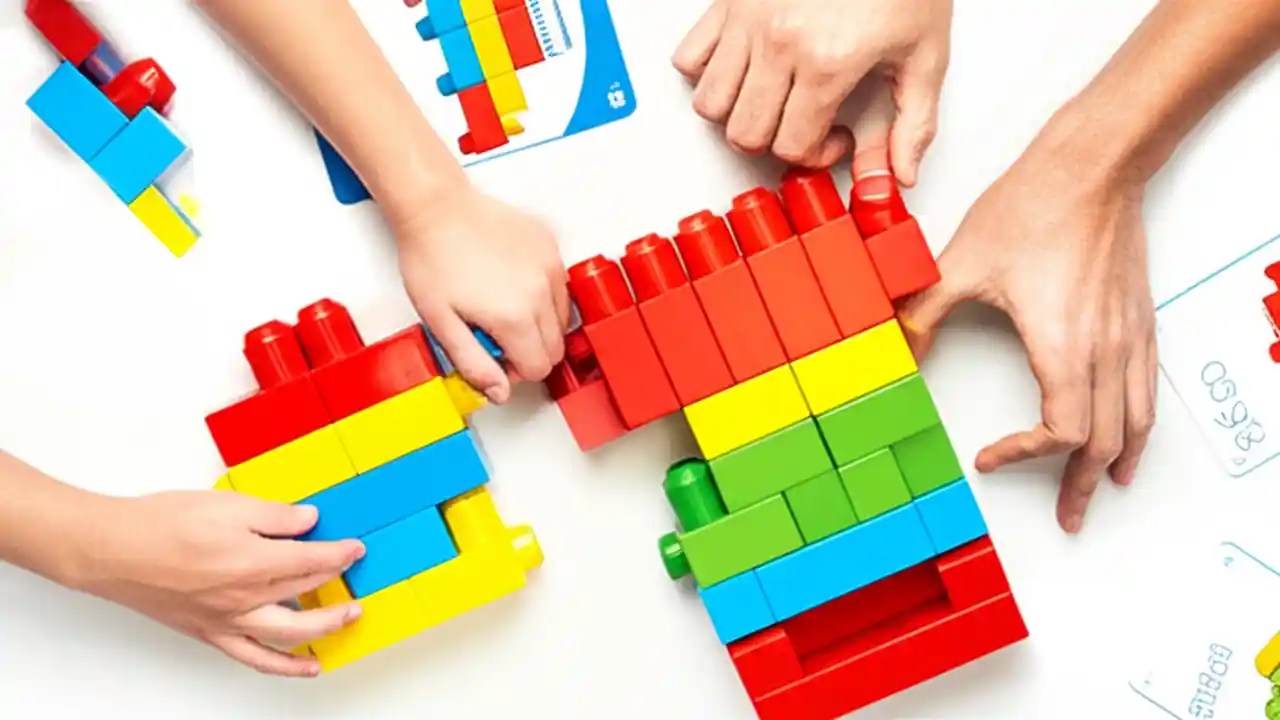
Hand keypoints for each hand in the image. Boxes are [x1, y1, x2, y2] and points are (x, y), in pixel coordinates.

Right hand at [76, 492, 364, 675]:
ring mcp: (228, 621)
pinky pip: (255, 657)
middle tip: (358, 584)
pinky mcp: (210, 633)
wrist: (113, 550)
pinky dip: (284, 666)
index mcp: (254, 563)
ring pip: (289, 636)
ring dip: (324, 631)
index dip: (340, 554)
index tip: (355, 549)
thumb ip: (276, 515)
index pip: (314, 561)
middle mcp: (245, 598)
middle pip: (307, 597)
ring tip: (346, 624)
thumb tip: (309, 519)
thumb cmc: (160, 526)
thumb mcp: (230, 505)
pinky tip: (303, 667)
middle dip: (339, 591)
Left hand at [395, 184, 569, 402]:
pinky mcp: (550, 247)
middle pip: (555, 348)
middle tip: (494, 333)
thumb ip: (474, 364)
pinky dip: (543, 294)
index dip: (514, 371)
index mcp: (514, 317)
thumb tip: (500, 392)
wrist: (437, 207)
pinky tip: (511, 281)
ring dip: (538, 324)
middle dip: (528, 350)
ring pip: (562, 319)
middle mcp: (541, 293)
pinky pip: (560, 286)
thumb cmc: (432, 258)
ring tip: (501, 305)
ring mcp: (550, 268)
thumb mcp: (441, 324)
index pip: (538, 368)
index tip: (494, 354)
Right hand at [673, 0, 951, 182]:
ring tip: (771, 99)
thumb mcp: (925, 54)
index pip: (792, 146)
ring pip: (711, 104)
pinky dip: (707, 72)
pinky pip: (689, 57)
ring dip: (738, 113)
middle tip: (804, 122)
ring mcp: (747, 21)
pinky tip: (744, 67)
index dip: (815, 154)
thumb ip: (914, 123)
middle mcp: (779, 43)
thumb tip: (898, 174)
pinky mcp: (729, 2)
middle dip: (775, 141)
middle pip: (746, 133)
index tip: (834, 136)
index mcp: (827, 62)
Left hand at [901, 127, 1156, 533]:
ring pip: (1134, 421)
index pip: (1060, 432)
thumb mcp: (959, 266)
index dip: (1027, 456)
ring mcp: (1129, 336)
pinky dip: (1139, 423)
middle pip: (1104, 442)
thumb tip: (890, 349)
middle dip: (1079, 484)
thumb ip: (923, 315)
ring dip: (1117, 462)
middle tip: (1066, 515)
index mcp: (1064, 347)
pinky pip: (1146, 388)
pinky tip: (1130, 432)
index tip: (991, 458)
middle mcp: (1105, 350)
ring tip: (1103, 490)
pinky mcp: (1139, 319)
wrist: (1092, 164)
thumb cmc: (1034, 207)